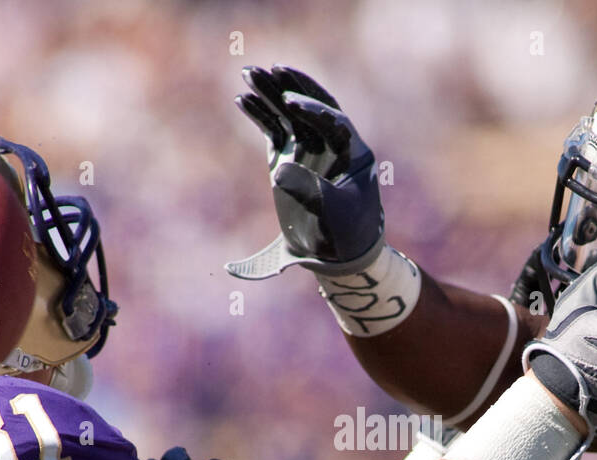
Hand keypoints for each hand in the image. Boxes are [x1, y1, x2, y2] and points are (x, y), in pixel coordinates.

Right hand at [227, 64, 382, 278]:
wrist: (338, 252)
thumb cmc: (346, 234)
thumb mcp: (334, 214)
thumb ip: (310, 191)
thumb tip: (281, 171)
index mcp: (353, 152)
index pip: (334, 122)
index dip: (314, 110)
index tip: (293, 104)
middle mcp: (330, 144)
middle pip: (310, 108)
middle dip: (291, 88)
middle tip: (270, 69)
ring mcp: (308, 149)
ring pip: (288, 114)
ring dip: (271, 93)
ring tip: (248, 72)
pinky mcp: (287, 158)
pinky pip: (273, 129)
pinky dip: (260, 114)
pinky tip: (243, 100)